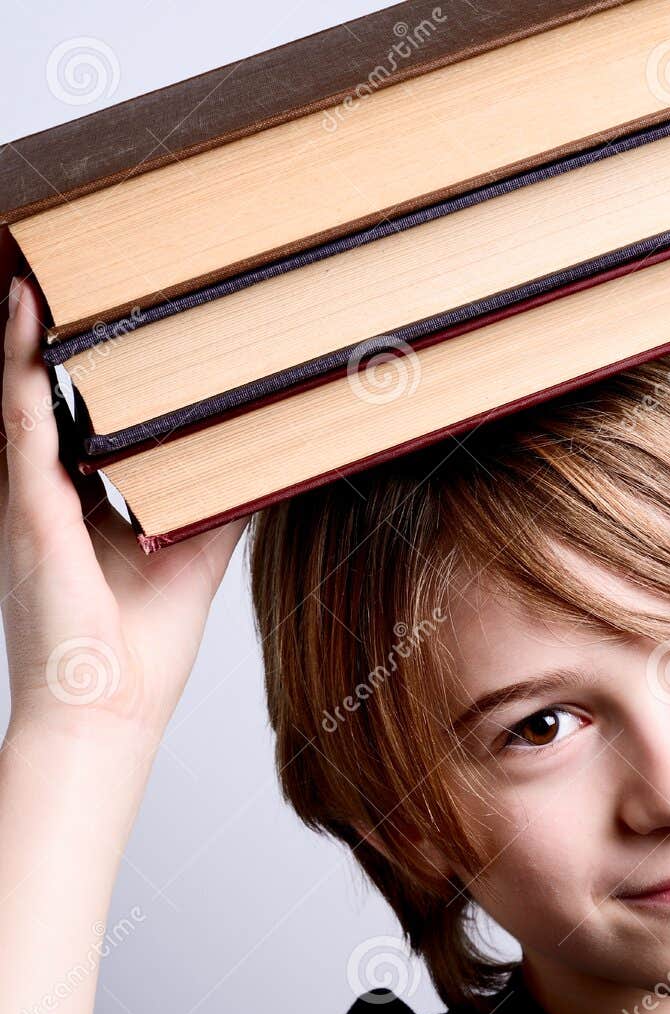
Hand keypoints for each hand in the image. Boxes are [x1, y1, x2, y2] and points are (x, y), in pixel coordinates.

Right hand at [1, 246, 247, 745]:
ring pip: (23, 390)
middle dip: (58, 333)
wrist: (106, 713)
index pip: (83, 417)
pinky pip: (19, 420)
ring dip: (30, 328)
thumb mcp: (194, 559)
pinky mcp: (27, 508)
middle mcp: (50, 492)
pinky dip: (19, 363)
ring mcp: (30, 496)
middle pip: (50, 394)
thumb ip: (218, 504)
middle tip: (76, 262)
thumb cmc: (140, 654)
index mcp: (84, 506)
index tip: (120, 310)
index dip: (94, 364)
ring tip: (43, 261)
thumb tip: (264, 458)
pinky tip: (27, 313)